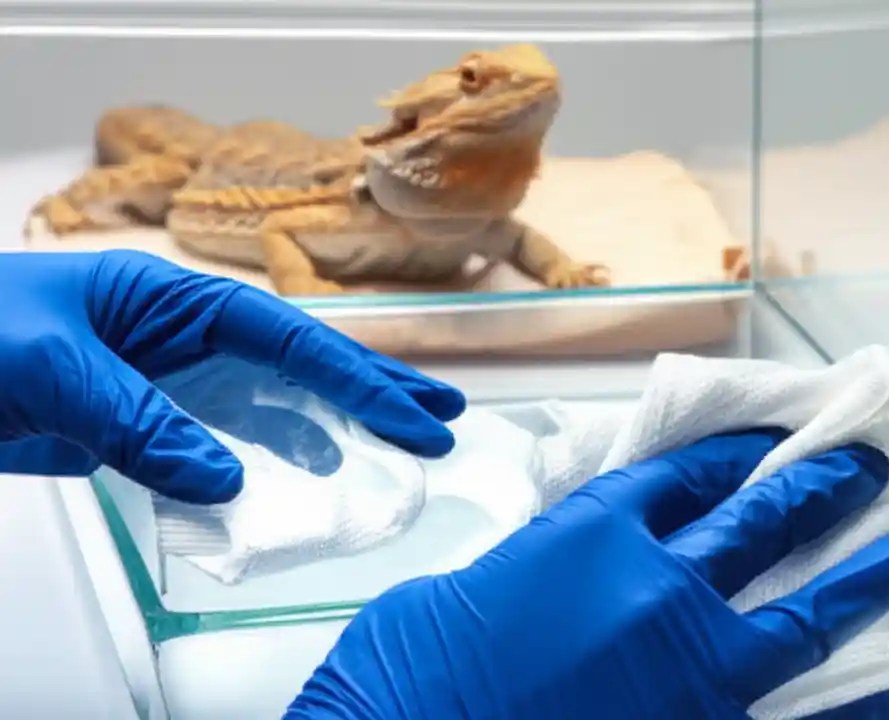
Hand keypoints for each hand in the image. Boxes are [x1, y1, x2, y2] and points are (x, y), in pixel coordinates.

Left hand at [0, 250, 464, 502]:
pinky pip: (219, 446)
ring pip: (269, 407)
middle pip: (299, 364)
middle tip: (442, 417)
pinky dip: (266, 465)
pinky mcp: (139, 426)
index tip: (414, 418)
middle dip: (373, 389)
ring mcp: (164, 383)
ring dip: (334, 427)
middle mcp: (180, 338)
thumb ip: (139, 423)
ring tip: (397, 444)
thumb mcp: (51, 369)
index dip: (358, 381)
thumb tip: (225, 477)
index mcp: (172, 298)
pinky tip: (303, 479)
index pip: (287, 341)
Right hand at [287, 429, 888, 719]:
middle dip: (822, 487)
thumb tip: (566, 565)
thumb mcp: (459, 592)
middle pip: (763, 522)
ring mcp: (693, 674)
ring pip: (808, 613)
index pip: (685, 474)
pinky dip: (866, 708)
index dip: (739, 452)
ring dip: (869, 575)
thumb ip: (534, 569)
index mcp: (591, 536)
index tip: (776, 440)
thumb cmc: (402, 678)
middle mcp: (658, 589)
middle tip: (868, 465)